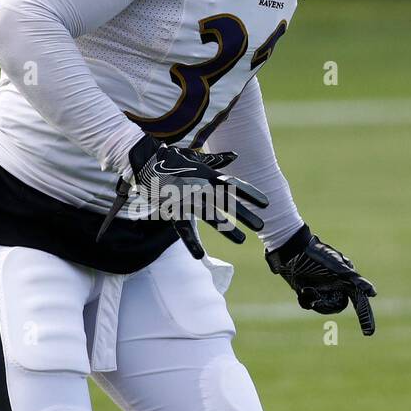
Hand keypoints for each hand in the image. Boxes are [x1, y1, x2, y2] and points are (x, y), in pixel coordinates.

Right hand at [97, 135, 268, 259]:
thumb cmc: (171, 160)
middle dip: (244, 214)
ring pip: (210, 215)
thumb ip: (217, 160)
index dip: (250, 194)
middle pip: (227, 202)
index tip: (266, 204)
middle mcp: (200, 186)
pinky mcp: (172, 209)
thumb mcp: (197, 159)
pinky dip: (191, 242)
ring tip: (242, 239)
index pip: (234, 185)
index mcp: (207, 175)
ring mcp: (187, 198)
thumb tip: (235, 155)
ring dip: (227, 228)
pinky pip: (183, 228)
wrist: (145, 161)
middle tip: (261, 226)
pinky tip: (200, 255)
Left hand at [266, 225, 375, 334]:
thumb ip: (356, 281)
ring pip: (322, 307)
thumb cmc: (318, 255)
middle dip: (326, 305)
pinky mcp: (307, 291)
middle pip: (337, 306)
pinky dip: (305, 300)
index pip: (359, 302)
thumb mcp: (338, 268)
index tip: (368, 333)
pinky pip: (309, 304)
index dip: (365, 317)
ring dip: (315, 301)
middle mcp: (336, 285)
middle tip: (317, 299)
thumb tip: (373, 293)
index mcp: (347, 280)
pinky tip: (302, 290)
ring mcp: (322, 289)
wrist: (292, 250)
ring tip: (308, 289)